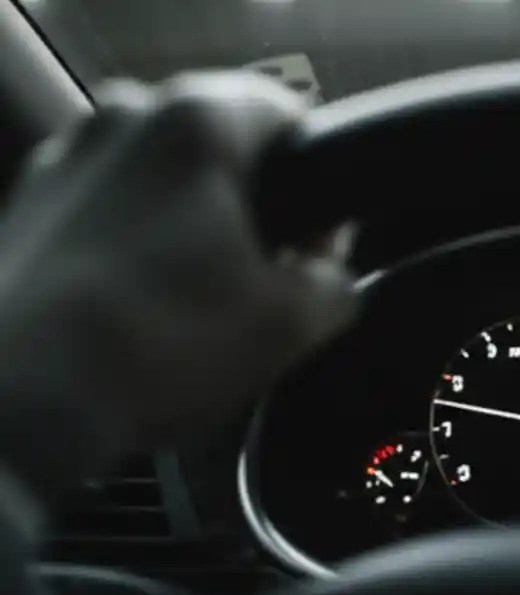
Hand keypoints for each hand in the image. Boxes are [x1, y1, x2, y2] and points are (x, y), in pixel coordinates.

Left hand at [0, 73, 355, 485]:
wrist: (21, 400)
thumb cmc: (160, 345)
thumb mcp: (290, 326)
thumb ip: (336, 286)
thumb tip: (329, 278)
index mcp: (198, 122)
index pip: (290, 116)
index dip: (320, 188)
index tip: (319, 247)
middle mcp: (123, 118)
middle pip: (219, 151)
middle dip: (249, 210)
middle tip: (262, 284)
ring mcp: (62, 159)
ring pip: (157, 183)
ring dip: (187, 231)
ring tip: (195, 309)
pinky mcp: (21, 208)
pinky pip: (104, 215)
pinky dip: (131, 252)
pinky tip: (140, 317)